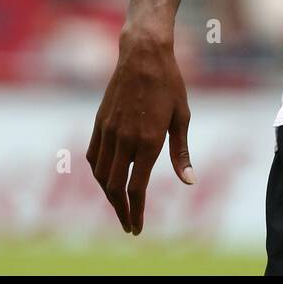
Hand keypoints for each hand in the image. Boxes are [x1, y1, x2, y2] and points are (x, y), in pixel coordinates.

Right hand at [87, 31, 193, 234]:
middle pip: (115, 188)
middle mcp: (124, 140)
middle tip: (129, 226)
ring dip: (109, 195)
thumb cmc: (169, 85)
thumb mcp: (182, 117)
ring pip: (101, 175)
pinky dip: (98, 174)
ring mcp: (108, 132)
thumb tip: (190, 182)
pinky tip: (107, 179)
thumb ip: (181, 153)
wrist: (143, 55)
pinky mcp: (99, 123)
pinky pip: (93, 157)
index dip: (137, 211)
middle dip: (121, 211)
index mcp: (147, 141)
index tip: (138, 227)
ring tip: (120, 207)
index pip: (137, 188)